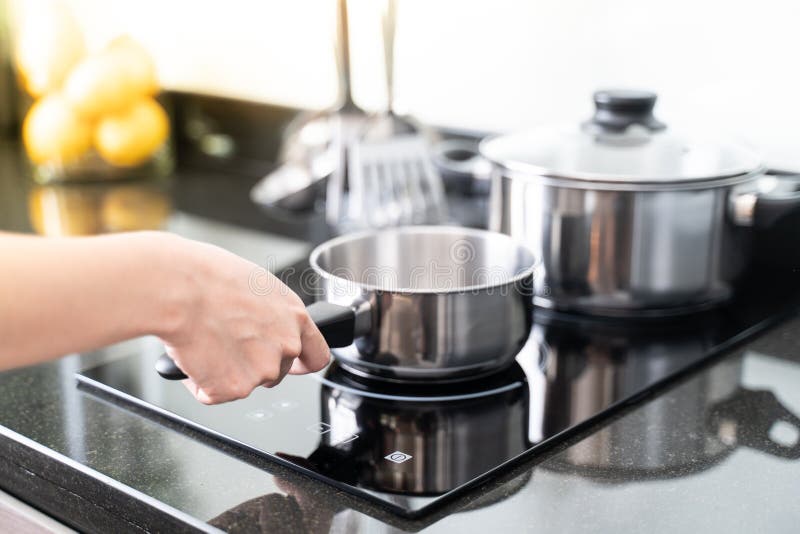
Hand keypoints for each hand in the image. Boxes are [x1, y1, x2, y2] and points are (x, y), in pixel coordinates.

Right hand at [157, 235, 328, 403]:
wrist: (179, 289)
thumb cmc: (209, 277)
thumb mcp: (255, 286)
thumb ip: (270, 313)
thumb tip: (259, 322)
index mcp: (295, 317)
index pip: (316, 355)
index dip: (303, 364)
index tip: (296, 366)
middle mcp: (285, 346)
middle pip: (275, 372)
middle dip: (253, 364)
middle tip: (225, 342)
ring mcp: (261, 371)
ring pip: (243, 383)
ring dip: (224, 371)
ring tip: (205, 339)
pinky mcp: (233, 389)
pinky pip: (212, 393)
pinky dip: (199, 381)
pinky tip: (193, 353)